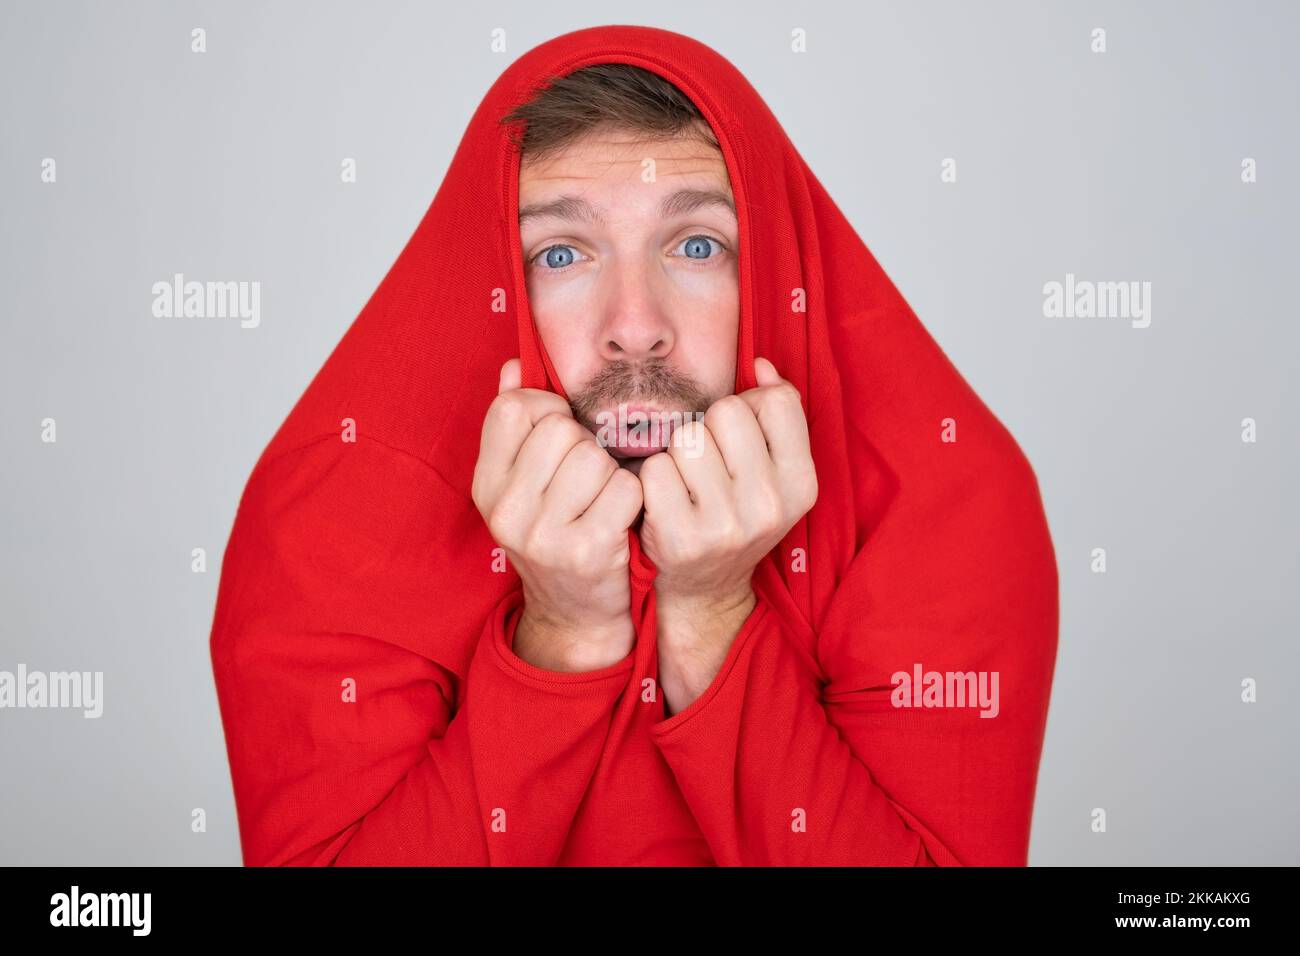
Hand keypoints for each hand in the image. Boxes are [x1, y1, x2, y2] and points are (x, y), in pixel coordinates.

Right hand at [471, 359, 643, 671]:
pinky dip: (633, 498)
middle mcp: (505, 510)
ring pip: (594, 456)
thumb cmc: (558, 535)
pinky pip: (625, 488)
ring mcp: (542, 534)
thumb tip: (514, 366)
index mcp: (486, 485)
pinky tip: (621, 518)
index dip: (546, 409)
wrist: (577, 616)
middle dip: (584, 444)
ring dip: (611, 472)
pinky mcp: (586, 551)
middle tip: (586, 479)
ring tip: (602, 499)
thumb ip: (517, 428)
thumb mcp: (523, 486)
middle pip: (559, 429)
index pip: (510, 409)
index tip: (561, 435)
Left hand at [638, 357, 817, 711]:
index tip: (740, 438)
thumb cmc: (737, 510)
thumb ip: (776, 413)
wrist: (708, 586)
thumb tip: (761, 365)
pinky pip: (654, 469)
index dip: (748, 407)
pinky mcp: (680, 538)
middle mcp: (770, 506)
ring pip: (686, 438)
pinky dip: (651, 478)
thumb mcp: (774, 470)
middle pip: (726, 413)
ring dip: (677, 453)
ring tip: (687, 483)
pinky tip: (665, 501)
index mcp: (802, 483)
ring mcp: (726, 525)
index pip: (775, 402)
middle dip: (709, 428)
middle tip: (708, 464)